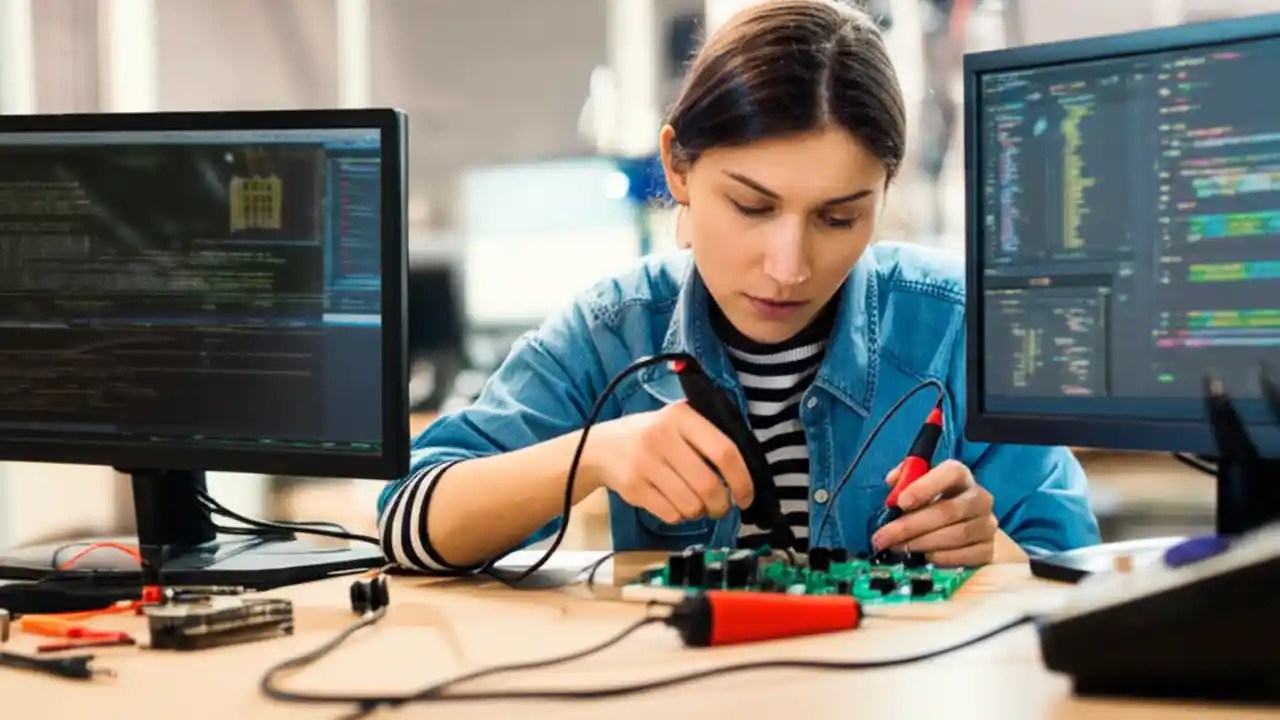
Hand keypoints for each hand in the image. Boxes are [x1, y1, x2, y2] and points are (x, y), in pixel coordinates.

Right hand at [583, 401, 754, 524]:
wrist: (601, 447)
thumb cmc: (650, 435)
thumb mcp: (675, 422)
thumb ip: (706, 435)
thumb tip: (746, 470)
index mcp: (681, 417)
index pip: (724, 452)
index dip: (742, 479)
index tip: (746, 496)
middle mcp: (662, 437)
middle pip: (708, 485)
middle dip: (721, 505)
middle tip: (721, 508)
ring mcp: (645, 463)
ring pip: (690, 505)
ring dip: (700, 512)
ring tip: (696, 505)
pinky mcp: (633, 487)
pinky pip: (670, 514)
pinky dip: (679, 517)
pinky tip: (674, 505)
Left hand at [871, 459, 996, 566]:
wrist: (964, 526)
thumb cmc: (932, 502)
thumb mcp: (917, 485)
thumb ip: (904, 478)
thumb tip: (893, 480)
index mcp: (960, 475)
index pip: (951, 473)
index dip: (925, 487)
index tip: (901, 503)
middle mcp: (979, 498)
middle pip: (949, 510)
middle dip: (912, 526)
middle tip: (886, 537)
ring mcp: (987, 524)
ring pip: (957, 535)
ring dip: (922, 544)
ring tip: (898, 548)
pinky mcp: (989, 549)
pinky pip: (967, 556)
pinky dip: (942, 558)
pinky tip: (922, 558)